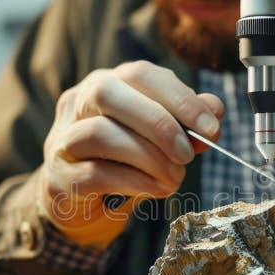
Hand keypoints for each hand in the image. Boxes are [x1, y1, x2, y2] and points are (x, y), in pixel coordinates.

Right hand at [41, 61, 222, 248]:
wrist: (78, 201)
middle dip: (158, 123)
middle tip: (187, 154)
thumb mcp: (157, 139)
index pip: (140, 74)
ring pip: (99, 133)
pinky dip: (135, 181)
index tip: (212, 128)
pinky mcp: (59, 178)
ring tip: (174, 177)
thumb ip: (185, 123)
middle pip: (108, 93)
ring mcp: (63, 140)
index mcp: (105, 84)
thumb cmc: (121, 161)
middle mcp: (77, 104)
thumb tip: (214, 110)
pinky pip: (95, 173)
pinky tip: (157, 189)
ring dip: (148, 157)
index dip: (180, 98)